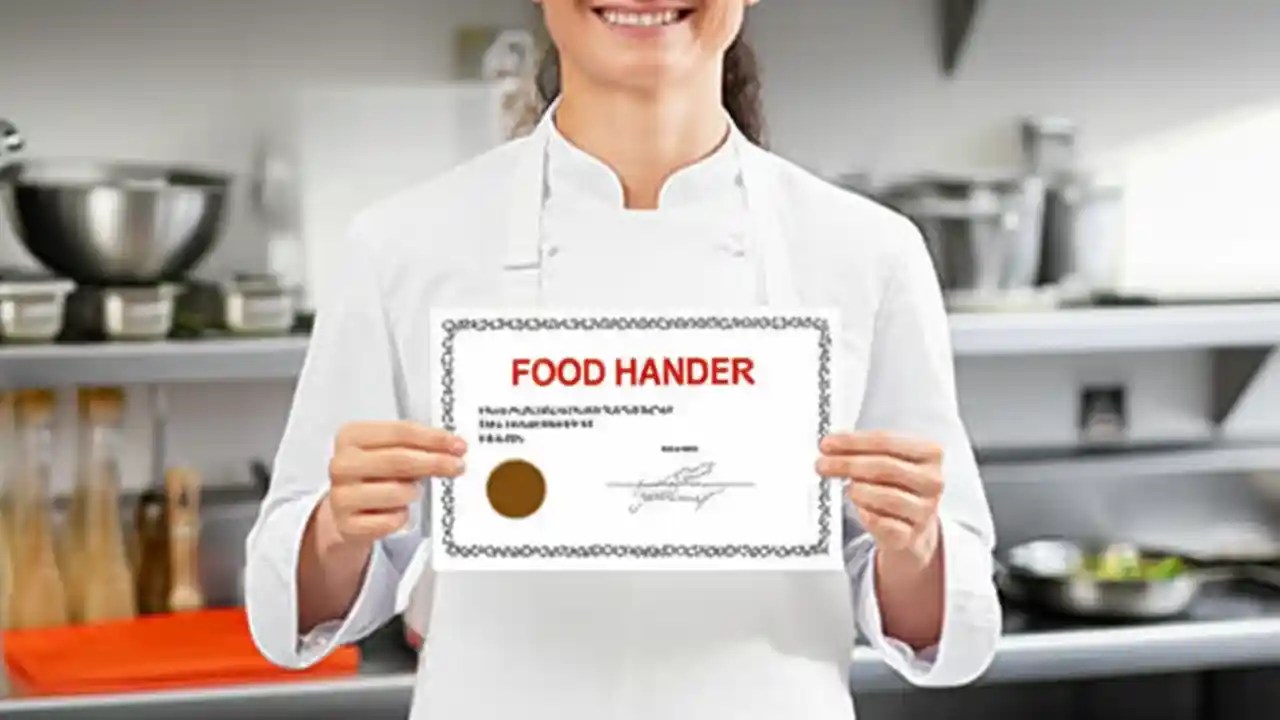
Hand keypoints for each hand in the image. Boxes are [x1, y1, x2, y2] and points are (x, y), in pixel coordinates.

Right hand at [323, 421, 466, 545]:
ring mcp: (341, 496)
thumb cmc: (374, 476)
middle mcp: (342, 464)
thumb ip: (415, 445)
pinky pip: (392, 521)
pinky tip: (396, 513)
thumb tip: (454, 448)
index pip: (401, 431)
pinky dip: (402, 517)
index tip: (459, 445)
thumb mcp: (388, 451)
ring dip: (414, 492)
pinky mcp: (347, 526)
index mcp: (351, 436)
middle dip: (435, 463)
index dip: (434, 438)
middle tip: (458, 466)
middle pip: (400, 460)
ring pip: (398, 492)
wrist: (344, 513)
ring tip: (412, 492)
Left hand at [816, 431, 943, 569]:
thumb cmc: (895, 485)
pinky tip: (859, 508)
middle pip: (885, 468)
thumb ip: (864, 450)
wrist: (912, 525)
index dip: (853, 442)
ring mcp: (925, 510)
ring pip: (886, 497)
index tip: (826, 444)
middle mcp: (933, 481)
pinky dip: (865, 514)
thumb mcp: (888, 460)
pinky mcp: (911, 535)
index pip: (887, 441)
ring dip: (857, 491)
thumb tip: (830, 446)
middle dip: (847, 465)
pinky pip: (882, 523)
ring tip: (846, 489)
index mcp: (930, 454)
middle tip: (821, 465)